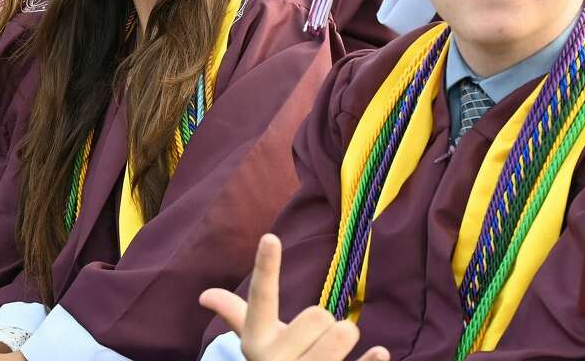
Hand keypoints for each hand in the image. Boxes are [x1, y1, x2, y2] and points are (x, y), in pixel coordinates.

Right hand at [200, 235, 389, 360]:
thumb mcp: (255, 341)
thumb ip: (236, 314)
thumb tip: (205, 295)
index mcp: (257, 342)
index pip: (261, 299)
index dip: (266, 267)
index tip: (270, 236)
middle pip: (318, 314)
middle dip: (324, 322)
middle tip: (316, 338)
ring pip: (340, 335)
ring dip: (345, 336)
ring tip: (333, 351)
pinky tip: (379, 353)